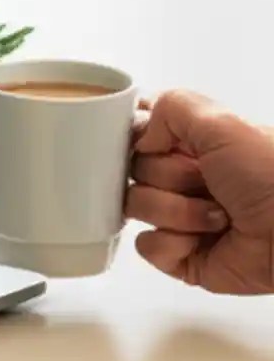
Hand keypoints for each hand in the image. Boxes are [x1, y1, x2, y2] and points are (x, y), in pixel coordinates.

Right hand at [126, 90, 273, 293]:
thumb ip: (172, 107)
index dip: (143, 140)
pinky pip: (146, 245)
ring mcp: (183, 216)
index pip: (144, 133)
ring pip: (137, 206)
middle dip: (167, 176)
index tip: (157, 144)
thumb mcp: (224, 123)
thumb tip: (141, 133)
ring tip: (217, 215)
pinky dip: (171, 243)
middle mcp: (190, 177)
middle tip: (205, 181)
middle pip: (135, 169)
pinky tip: (202, 240)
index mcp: (201, 143)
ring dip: (175, 211)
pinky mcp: (181, 253)